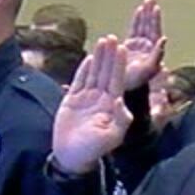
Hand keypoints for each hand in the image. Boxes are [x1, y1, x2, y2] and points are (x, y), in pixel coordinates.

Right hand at [51, 37, 131, 174]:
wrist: (72, 158)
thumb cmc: (93, 150)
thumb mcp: (111, 137)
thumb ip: (119, 120)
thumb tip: (120, 101)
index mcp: (112, 106)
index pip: (117, 80)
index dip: (119, 64)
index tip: (122, 48)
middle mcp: (101, 99)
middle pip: (106, 73)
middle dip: (110, 55)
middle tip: (113, 37)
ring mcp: (87, 99)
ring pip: (94, 74)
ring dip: (99, 58)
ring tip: (102, 40)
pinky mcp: (73, 101)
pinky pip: (79, 81)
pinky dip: (83, 70)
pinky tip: (89, 58)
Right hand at [115, 0, 166, 91]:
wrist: (120, 86)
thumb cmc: (135, 82)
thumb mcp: (148, 70)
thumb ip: (157, 54)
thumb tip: (164, 39)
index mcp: (154, 52)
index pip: (156, 32)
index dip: (155, 20)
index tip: (155, 8)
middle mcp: (148, 48)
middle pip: (151, 27)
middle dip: (151, 13)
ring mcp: (139, 46)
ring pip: (143, 27)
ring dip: (145, 14)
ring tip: (148, 2)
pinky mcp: (130, 46)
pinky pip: (135, 30)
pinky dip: (137, 20)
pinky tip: (139, 11)